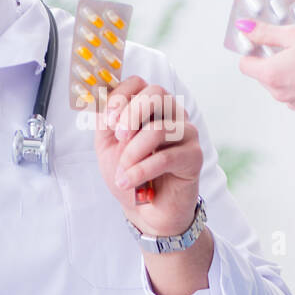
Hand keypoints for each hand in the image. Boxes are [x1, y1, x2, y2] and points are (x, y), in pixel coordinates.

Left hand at [94, 76, 202, 236]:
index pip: (138, 83)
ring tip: (121, 172)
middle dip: (131, 114)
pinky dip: (141, 170)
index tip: (108, 120)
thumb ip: (104, 121)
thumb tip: (100, 99)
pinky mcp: (194, 157)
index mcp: (151, 107)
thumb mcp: (107, 145)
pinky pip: (166, 157)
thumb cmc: (130, 174)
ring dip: (132, 153)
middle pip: (156, 93)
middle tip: (119, 137)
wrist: (146, 211)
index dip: (120, 96)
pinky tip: (128, 181)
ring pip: (159, 128)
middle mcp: (172, 114)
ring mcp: (187, 133)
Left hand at [236, 14, 294, 111]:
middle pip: (263, 74)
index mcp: (270, 74)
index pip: (244, 64)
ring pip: (282, 84)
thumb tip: (243, 28)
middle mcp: (279, 93)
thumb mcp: (293, 33)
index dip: (252, 50)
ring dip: (290, 71)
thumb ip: (264, 32)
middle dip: (273, 59)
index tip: (265, 40)